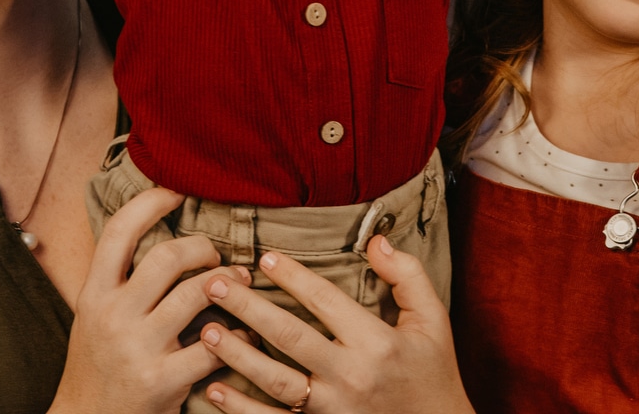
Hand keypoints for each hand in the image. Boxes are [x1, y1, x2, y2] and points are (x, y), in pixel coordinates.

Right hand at [48, 187, 236, 413]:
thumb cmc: (97, 363)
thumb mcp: (93, 314)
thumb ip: (119, 278)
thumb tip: (154, 225)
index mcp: (94, 294)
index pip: (118, 232)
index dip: (150, 202)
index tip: (175, 191)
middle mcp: (113, 316)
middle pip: (169, 256)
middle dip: (203, 248)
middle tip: (216, 255)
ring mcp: (138, 348)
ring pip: (197, 294)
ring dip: (229, 283)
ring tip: (240, 283)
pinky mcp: (162, 381)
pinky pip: (213, 346)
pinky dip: (238, 336)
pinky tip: (243, 334)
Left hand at [195, 235, 474, 413]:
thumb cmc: (433, 373)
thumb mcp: (433, 320)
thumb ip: (407, 276)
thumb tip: (375, 242)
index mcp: (377, 342)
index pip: (325, 301)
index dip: (292, 276)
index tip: (264, 257)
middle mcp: (351, 376)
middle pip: (289, 336)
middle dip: (247, 307)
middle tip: (214, 283)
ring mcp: (333, 409)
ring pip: (274, 380)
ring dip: (236, 355)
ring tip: (205, 330)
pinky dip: (240, 408)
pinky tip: (214, 388)